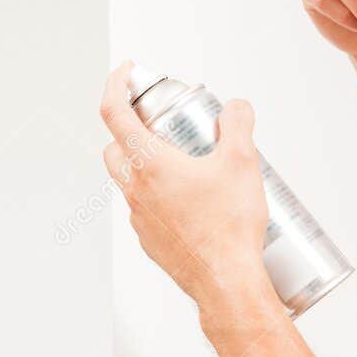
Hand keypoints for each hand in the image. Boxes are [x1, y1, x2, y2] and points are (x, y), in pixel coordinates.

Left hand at [98, 62, 274, 314]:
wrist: (227, 282)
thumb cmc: (229, 227)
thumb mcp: (243, 162)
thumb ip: (239, 124)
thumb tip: (236, 108)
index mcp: (150, 164)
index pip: (114, 112)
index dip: (115, 84)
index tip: (126, 73)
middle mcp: (136, 190)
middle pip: (113, 148)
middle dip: (128, 130)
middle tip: (157, 124)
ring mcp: (140, 219)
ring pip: (127, 182)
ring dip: (144, 166)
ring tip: (181, 165)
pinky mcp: (150, 242)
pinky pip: (144, 210)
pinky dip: (158, 197)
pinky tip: (190, 202)